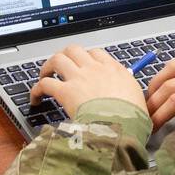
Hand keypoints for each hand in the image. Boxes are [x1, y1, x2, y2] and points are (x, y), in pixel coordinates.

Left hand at [31, 45, 147, 118]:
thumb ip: (129, 93)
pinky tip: (36, 98)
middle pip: (74, 50)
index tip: (83, 66)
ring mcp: (79, 78)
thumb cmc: (133, 117)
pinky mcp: (66, 91)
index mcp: (114, 69)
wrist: (122, 124)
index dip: (86, 58)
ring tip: (45, 75)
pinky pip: (45, 83)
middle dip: (64, 56)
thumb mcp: (138, 99)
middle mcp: (95, 69)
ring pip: (57, 59)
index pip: (96, 53)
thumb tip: (129, 97)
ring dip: (48, 66)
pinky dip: (37, 89)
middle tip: (60, 66)